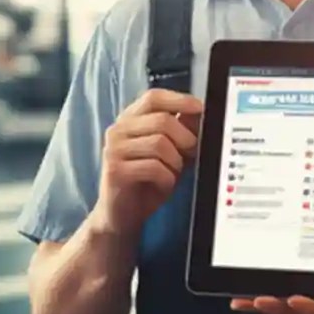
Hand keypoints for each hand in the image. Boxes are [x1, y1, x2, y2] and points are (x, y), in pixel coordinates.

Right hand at [91, 88, 202, 235]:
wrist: (121, 216)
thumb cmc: (147, 182)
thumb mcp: (170, 154)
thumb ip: (181, 132)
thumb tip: (199, 112)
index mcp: (130, 120)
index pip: (153, 97)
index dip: (179, 99)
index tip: (200, 108)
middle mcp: (118, 130)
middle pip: (162, 120)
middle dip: (185, 138)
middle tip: (191, 154)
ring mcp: (114, 149)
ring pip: (159, 143)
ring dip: (176, 162)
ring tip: (173, 173)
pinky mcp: (115, 170)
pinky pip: (153, 167)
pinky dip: (167, 178)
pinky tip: (163, 185)